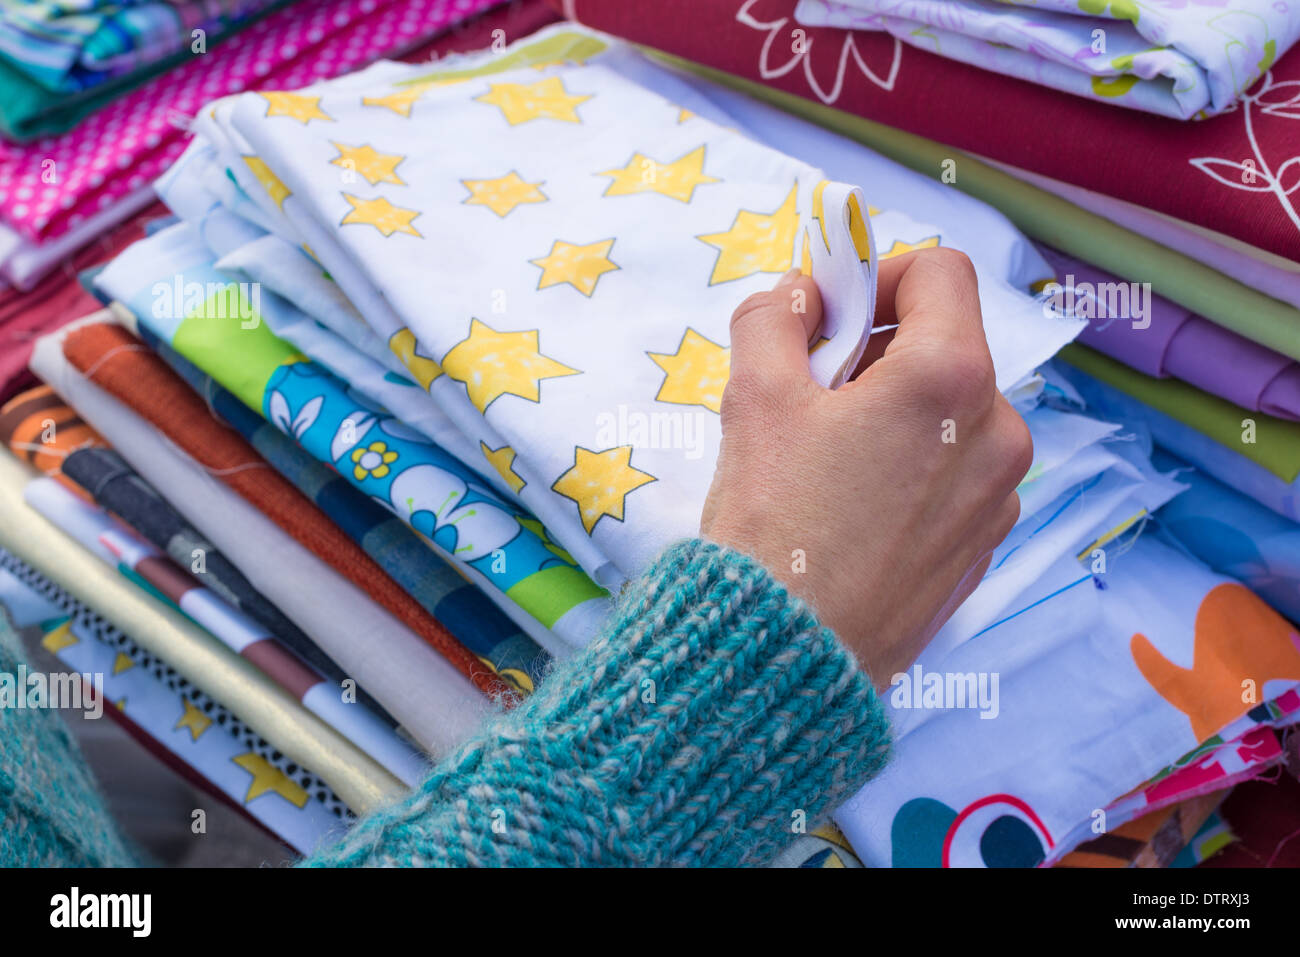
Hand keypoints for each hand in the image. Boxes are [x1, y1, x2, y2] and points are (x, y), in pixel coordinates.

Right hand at [700, 250, 1031, 688]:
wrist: (788, 654)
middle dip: (879, 349)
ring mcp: (1000, 493)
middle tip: (813, 392)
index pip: (939, 271)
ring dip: (897, 409)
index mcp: (951, 377)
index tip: (830, 316)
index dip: (878, 275)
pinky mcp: (986, 543)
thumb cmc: (773, 520)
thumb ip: (774, 316)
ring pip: (953, 411)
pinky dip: (914, 464)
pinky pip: (957, 472)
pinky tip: (855, 507)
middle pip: (946, 343)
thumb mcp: (753, 395)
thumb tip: (801, 293)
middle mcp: (998, 429)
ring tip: (830, 458)